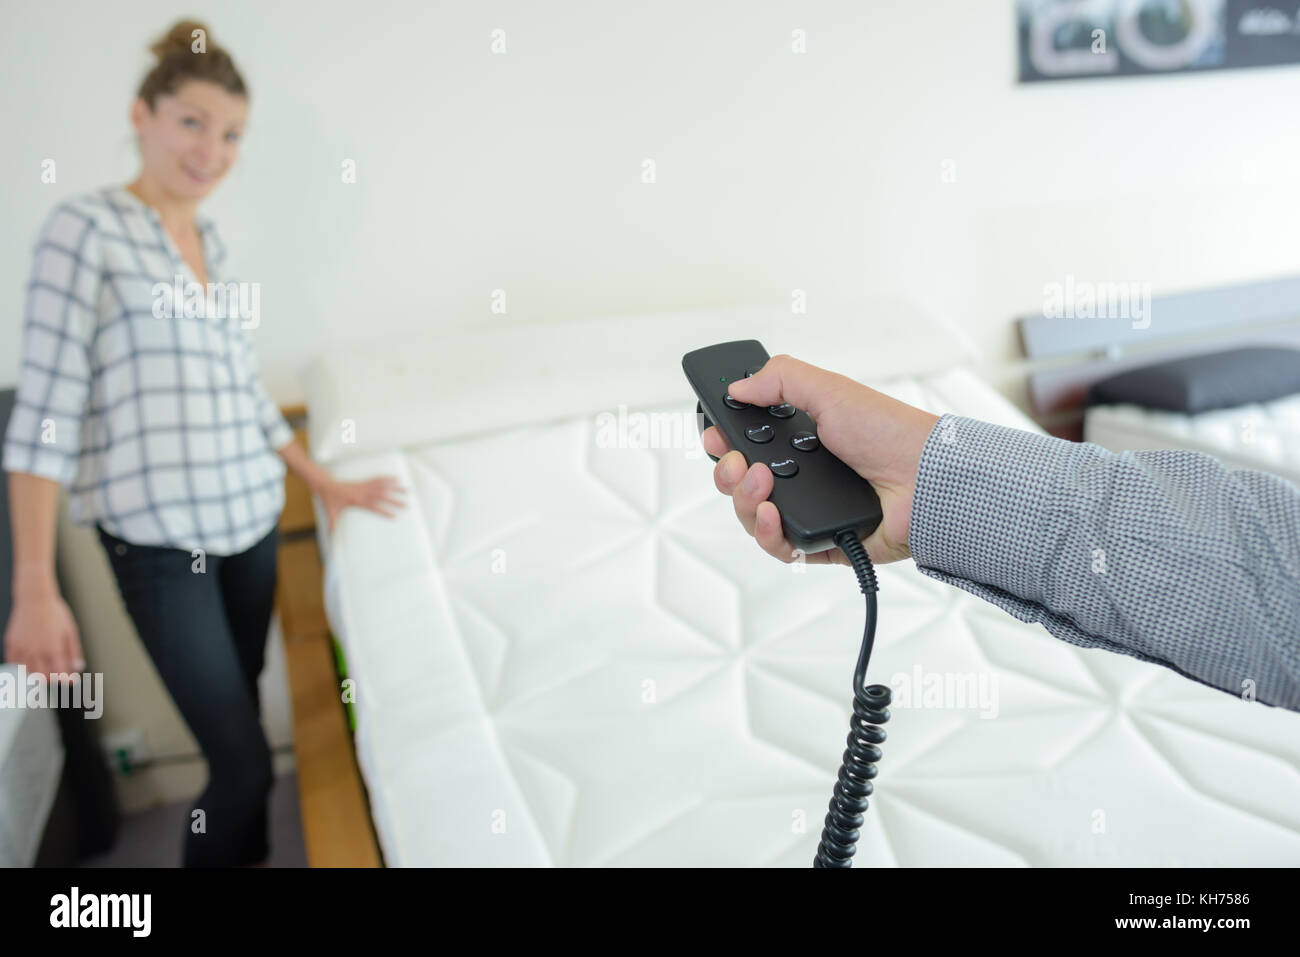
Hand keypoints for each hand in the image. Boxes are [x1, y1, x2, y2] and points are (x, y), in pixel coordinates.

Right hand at [3, 591, 84, 678]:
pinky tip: (30, 661)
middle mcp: (36, 651)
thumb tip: (78, 668)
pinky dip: (22, 665)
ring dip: (38, 673)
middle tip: (58, 675)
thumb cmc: (55, 613)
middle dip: (53, 678)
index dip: (66, 680)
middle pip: (43, 677)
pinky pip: (14, 662)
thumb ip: (74, 651)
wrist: (35, 599)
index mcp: (53, 649)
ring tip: (45, 668)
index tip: (71, 681)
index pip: (59, 673)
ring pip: (28, 672)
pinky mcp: (11, 644)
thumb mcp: (70, 631)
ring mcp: (22, 648)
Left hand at [317, 476, 406, 531]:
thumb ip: (332, 526)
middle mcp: (363, 493)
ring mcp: (364, 486)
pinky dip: (388, 478)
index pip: (374, 507)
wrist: (326, 484)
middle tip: (407, 504)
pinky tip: (396, 478)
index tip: (395, 516)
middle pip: (383, 496)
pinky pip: (378, 479)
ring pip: (383, 486)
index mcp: (357, 501)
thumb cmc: (329, 500)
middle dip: (395, 500)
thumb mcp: (331, 514)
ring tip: (407, 489)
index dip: (384, 512)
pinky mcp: (364, 482)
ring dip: (396, 488)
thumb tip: (330, 539)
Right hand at [702, 354, 939, 566]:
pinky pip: (779, 547)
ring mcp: (810, 510)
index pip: (746, 444)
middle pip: (740, 483)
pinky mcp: (820, 542)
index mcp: (802, 439)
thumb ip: (780, 378)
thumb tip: (738, 386)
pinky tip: (772, 515)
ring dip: (744, 500)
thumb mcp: (830, 389)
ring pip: (752, 516)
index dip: (723, 442)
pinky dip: (767, 533)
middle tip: (737, 464)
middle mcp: (802, 475)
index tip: (714, 436)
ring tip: (761, 485)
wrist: (926, 479)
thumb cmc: (890, 433)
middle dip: (727, 473)